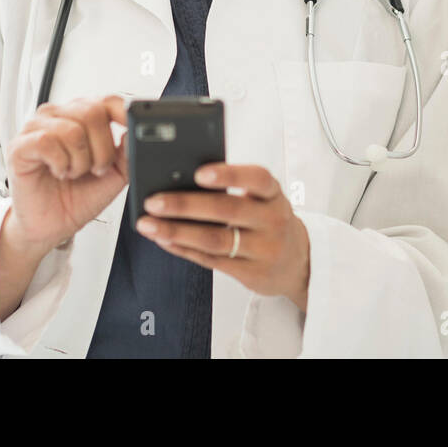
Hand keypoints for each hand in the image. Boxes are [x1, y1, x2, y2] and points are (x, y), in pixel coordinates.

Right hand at [2, 94, 128, 252]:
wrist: (51, 226)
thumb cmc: (78, 196)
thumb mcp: (115, 175)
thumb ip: (127, 152)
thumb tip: (132, 132)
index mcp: (83, 117)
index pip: (107, 100)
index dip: (124, 113)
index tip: (134, 129)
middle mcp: (60, 116)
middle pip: (92, 112)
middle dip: (102, 149)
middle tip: (96, 169)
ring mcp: (37, 128)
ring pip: (72, 129)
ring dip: (81, 160)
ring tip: (74, 173)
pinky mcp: (19, 146)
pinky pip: (47, 141)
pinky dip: (61, 162)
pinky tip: (59, 172)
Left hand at [135, 164, 310, 311]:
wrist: (299, 261)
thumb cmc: (269, 220)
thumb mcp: (263, 199)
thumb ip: (235, 189)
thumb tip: (182, 179)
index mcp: (273, 194)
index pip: (257, 179)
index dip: (229, 175)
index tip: (199, 172)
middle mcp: (272, 220)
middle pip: (227, 210)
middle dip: (185, 205)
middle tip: (154, 201)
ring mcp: (264, 249)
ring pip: (215, 240)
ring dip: (177, 231)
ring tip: (148, 224)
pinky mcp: (252, 273)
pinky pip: (212, 261)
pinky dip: (184, 249)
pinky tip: (165, 240)